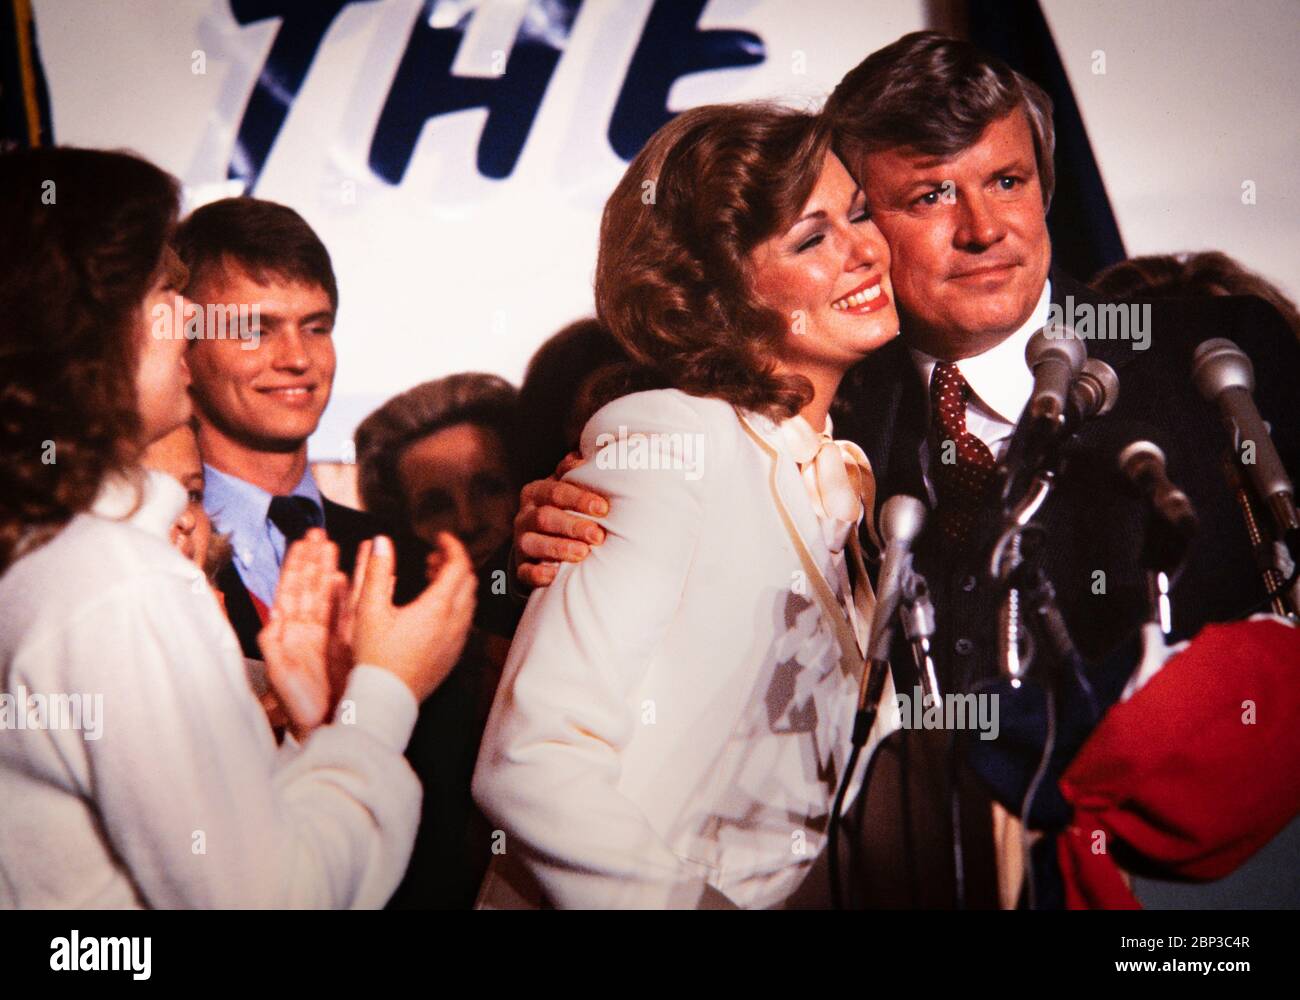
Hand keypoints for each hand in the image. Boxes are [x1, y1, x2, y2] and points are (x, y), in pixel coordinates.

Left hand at [257, 529, 341, 738]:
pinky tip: (353, 578)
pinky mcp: (347, 644)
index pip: (291, 590)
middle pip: (311, 586)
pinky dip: (352, 594)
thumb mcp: (279, 675)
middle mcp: (308, 630)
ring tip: (337, 547)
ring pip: (331, 594)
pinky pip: (351, 612)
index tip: (301, 543)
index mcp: (289, 633)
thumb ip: (273, 645)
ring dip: (333, 570)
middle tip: (319, 533)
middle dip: (314, 559)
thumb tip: (273, 616)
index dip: (296, 565)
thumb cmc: (298, 706)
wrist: (323, 727)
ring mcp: (328, 635)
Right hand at [352, 532, 476, 702]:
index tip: (441, 538)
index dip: (453, 546)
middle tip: (432, 557)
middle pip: (468, 581)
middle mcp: (455, 622)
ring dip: (456, 584)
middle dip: (454, 563)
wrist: (386, 699)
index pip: (459, 566)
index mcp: (438, 607)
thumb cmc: (375, 657)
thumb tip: (382, 542)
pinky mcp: (453, 655)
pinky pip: (464, 621)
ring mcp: (457, 640)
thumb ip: (377, 572)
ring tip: (431, 579)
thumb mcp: (369, 610)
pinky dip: (456, 605)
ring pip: (469, 601)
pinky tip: (433, 609)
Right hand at [513, 452, 607, 589]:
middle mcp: (524, 516)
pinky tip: (555, 575)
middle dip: (573, 526)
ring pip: (533, 543)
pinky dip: (538, 574)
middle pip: (545, 517)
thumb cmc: (563, 511)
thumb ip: (575, 472)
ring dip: (558, 548)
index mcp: (536, 493)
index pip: (556, 492)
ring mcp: (521, 542)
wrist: (540, 546)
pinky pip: (525, 572)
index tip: (603, 508)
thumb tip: (584, 456)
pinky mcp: (520, 568)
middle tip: (598, 535)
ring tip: (583, 553)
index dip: (579, 499)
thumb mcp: (566, 489)